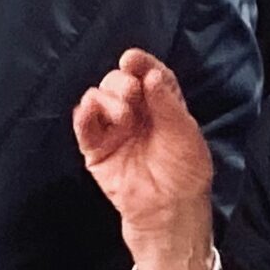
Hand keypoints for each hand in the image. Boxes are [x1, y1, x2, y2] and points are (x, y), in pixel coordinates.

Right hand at [74, 49, 216, 269]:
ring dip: (108, 98)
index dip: (141, 63)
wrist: (169, 211)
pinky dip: (84, 114)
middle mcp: (138, 114)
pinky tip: (90, 110)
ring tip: (123, 115)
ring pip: (99, 98)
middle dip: (122, 81)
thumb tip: (151, 75)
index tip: (132, 58)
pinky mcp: (96, 150)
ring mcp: (114, 131)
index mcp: (163, 107)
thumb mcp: (185, 134)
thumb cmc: (185, 174)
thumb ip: (167, 103)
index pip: (149, 75)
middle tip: (131, 92)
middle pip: (120, 82)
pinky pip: (83, 125)